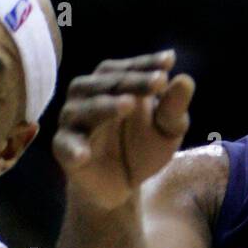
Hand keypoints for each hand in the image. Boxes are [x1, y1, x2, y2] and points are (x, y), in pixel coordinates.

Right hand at [52, 50, 194, 211]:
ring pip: (81, 109)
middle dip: (132, 81)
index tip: (169, 62)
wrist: (121, 185)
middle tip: (159, 81)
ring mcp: (72, 122)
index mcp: (111, 86)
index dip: (146, 64)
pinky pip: (64, 145)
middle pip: (104, 83)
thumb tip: (185, 79)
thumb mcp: (167, 130)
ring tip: (128, 105)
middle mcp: (86, 97)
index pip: (125, 69)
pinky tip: (84, 154)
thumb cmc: (142, 147)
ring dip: (104, 106)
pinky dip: (72, 148)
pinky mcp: (63, 149)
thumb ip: (173, 108)